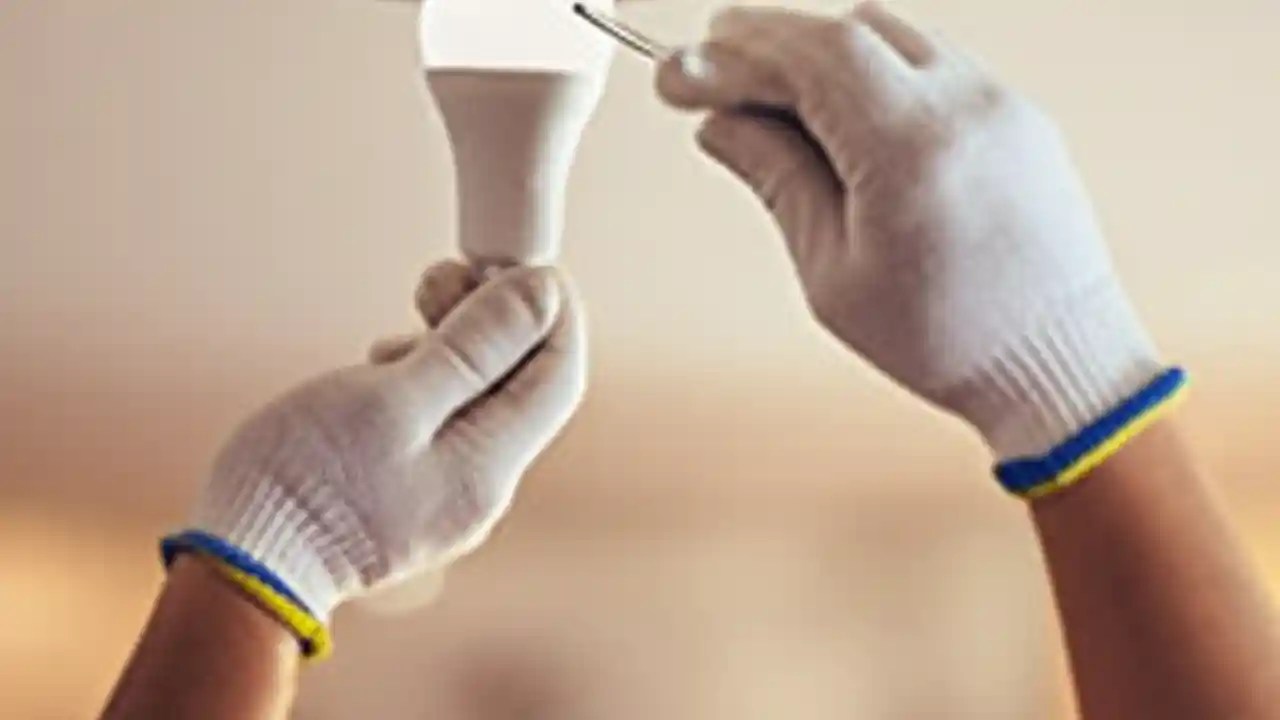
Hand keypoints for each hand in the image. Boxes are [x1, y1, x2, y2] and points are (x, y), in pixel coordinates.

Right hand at [185, 262, 585, 620]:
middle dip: (496, 318)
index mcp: (490, 465)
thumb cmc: (306, 483)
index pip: (558, 374)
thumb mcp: (393, 397)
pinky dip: (425, 379)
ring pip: (478, 399)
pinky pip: (442, 422)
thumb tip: (544, 294)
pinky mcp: (409, 492)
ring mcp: (446, 494)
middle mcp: (482, 486)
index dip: (550, 309)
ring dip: (455, 343)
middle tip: (448, 274)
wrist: (245, 567)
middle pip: (521, 384)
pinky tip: (386, 362)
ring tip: (410, 314)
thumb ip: (476, 346)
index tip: (519, 260)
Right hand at [656, 3, 1162, 460]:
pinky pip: (929, 62)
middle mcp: (965, 106)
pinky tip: (833, 112)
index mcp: (912, 150)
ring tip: (765, 97)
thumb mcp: (833, 272)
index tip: (678, 73)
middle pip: (847, 28)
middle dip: (766, 40)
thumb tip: (722, 125)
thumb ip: (778, 177)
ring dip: (818, 51)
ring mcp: (999, 103)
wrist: (1058, 363)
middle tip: (707, 70)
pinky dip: (869, 69)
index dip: (733, 55)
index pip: (810, 57)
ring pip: (890, 35)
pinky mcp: (1015, 114)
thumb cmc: (946, 338)